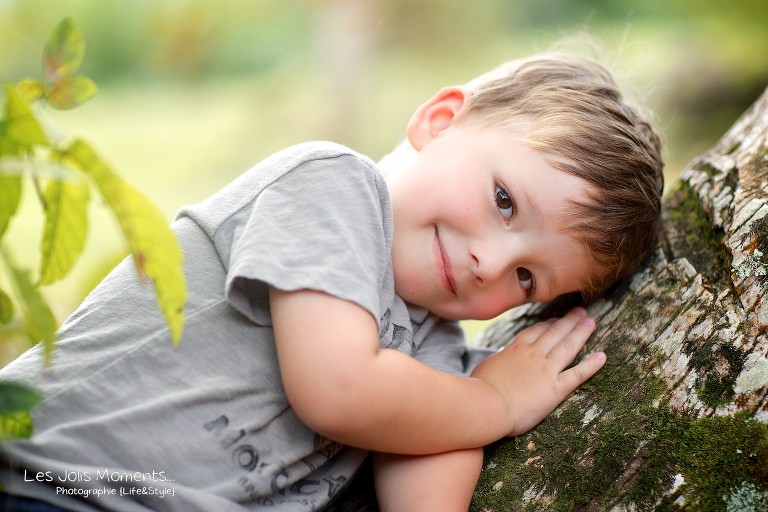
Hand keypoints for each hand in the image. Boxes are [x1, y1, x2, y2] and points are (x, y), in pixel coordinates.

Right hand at [470, 307, 603, 436]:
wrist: (488, 405)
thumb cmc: (479, 390)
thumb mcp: (484, 369)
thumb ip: (496, 363)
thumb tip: (498, 363)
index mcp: (514, 350)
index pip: (535, 332)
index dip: (547, 324)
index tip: (555, 318)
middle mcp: (533, 355)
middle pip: (555, 333)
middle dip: (568, 321)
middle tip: (580, 311)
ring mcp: (546, 370)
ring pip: (568, 346)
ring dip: (581, 333)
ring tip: (591, 322)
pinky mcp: (556, 388)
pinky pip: (578, 374)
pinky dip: (591, 365)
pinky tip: (602, 356)